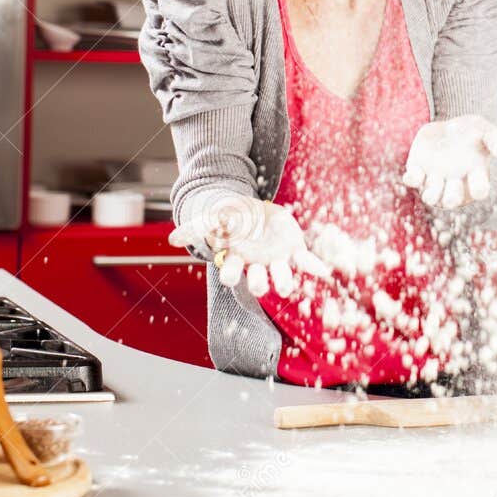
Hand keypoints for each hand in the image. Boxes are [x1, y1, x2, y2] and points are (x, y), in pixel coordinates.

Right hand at [168, 196, 330, 298]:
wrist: (252, 210)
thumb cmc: (230, 218)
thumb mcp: (212, 217)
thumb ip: (195, 226)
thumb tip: (171, 239)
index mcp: (237, 257)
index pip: (230, 271)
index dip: (230, 273)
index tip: (229, 272)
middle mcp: (257, 264)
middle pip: (257, 280)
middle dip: (258, 284)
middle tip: (260, 287)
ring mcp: (277, 259)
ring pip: (282, 276)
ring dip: (284, 282)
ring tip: (286, 287)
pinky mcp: (294, 249)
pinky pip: (306, 261)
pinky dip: (315, 267)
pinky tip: (325, 271)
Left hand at [402, 115, 496, 208]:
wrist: (446, 126)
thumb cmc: (470, 131)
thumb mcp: (485, 130)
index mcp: (474, 176)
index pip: (479, 188)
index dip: (479, 189)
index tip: (481, 188)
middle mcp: (454, 183)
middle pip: (452, 199)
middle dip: (452, 198)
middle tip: (452, 194)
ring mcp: (434, 179)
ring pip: (431, 196)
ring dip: (431, 194)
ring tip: (432, 187)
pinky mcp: (417, 171)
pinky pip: (413, 180)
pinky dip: (412, 179)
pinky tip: (414, 174)